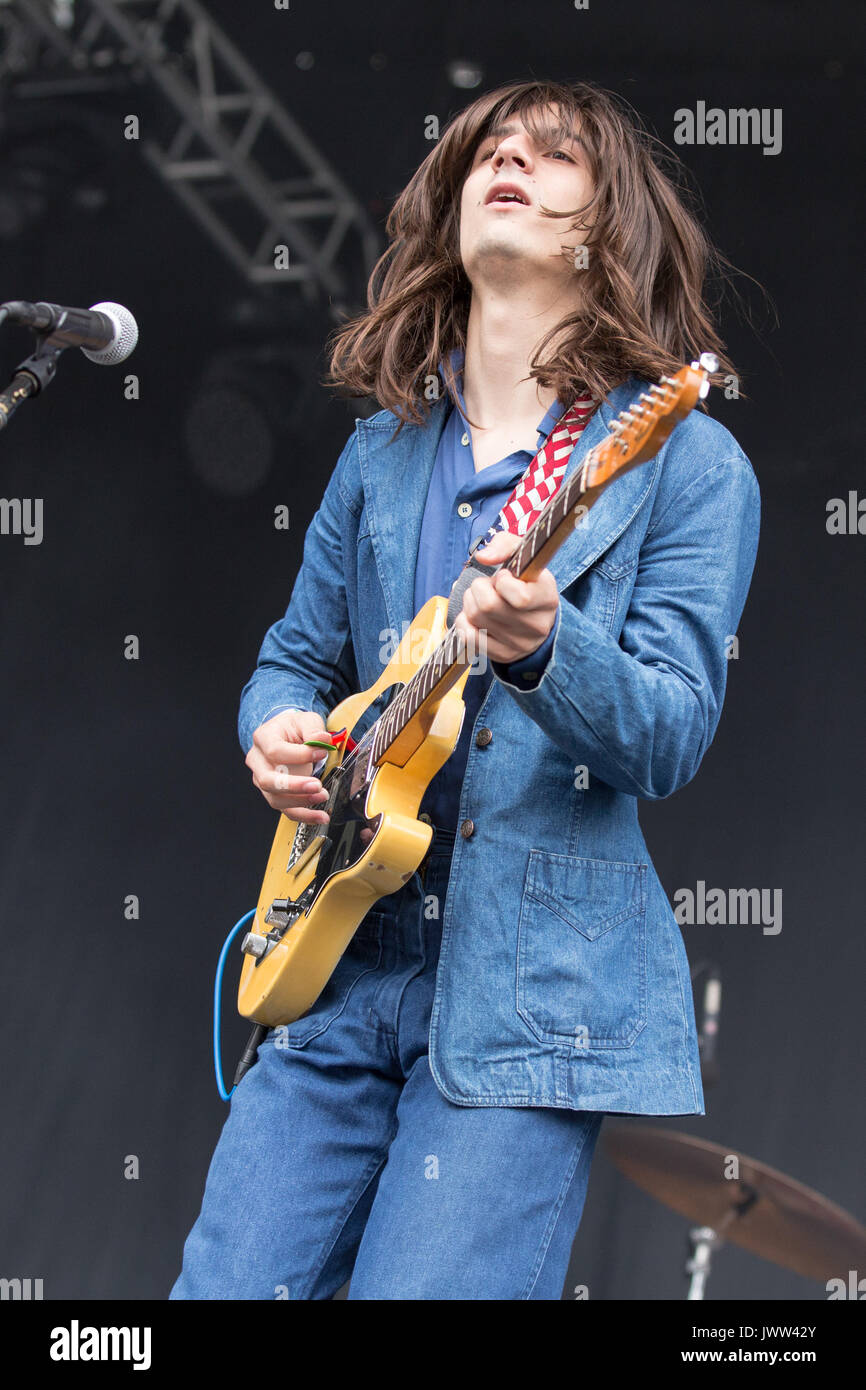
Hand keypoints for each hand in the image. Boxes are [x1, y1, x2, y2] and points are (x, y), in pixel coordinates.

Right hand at [245, 709, 331, 822]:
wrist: (287, 736)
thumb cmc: (294, 728)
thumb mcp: (306, 720)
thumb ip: (313, 729)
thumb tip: (322, 740)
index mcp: (263, 738)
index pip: (275, 751)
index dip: (299, 755)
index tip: (321, 753)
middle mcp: (258, 761)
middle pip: (268, 780)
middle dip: (294, 786)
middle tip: (317, 785)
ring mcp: (263, 780)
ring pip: (275, 799)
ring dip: (300, 802)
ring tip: (322, 797)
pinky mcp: (274, 794)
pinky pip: (286, 809)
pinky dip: (303, 815)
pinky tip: (319, 816)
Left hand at [452, 529, 558, 664]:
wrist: (537, 618)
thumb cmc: (527, 583)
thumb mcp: (525, 557)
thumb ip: (505, 544)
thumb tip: (483, 557)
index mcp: (547, 598)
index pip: (519, 597)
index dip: (502, 581)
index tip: (503, 577)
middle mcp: (537, 625)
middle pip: (488, 606)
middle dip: (478, 588)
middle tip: (485, 586)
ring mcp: (520, 644)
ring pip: (475, 619)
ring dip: (469, 602)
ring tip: (479, 598)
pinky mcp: (503, 655)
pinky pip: (469, 638)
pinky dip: (463, 622)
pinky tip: (472, 616)